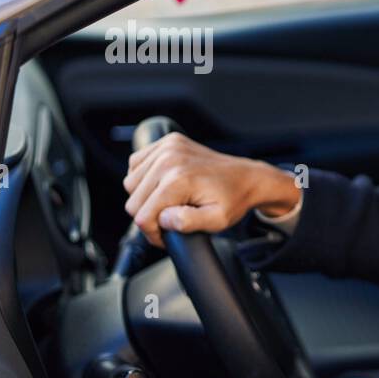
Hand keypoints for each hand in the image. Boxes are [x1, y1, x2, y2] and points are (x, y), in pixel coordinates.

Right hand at [122, 132, 299, 247]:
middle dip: (148, 216)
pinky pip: (136, 164)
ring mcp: (168, 147)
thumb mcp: (218, 220)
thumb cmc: (233, 199)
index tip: (166, 236)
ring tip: (168, 203)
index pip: (143, 215)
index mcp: (179, 179)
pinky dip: (143, 178)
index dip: (152, 232)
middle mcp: (169, 159)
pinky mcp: (168, 141)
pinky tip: (162, 185)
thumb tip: (163, 219)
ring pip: (131, 183)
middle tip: (169, 222)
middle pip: (134, 200)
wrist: (247, 177)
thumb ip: (189, 222)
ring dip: (145, 197)